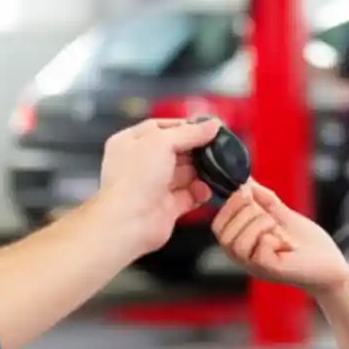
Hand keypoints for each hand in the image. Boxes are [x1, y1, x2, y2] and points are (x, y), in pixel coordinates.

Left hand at [94, 117, 218, 256]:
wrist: (129, 223)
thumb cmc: (134, 179)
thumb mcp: (162, 142)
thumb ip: (190, 132)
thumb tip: (212, 125)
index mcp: (130, 143)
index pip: (160, 128)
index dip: (184, 126)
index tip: (207, 126)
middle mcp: (140, 164)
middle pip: (175, 150)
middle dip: (196, 149)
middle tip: (219, 146)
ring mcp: (153, 186)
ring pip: (184, 173)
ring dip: (201, 171)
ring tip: (218, 168)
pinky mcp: (166, 207)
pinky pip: (189, 195)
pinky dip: (200, 192)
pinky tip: (207, 189)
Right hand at [211, 182, 348, 297]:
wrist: (331, 265)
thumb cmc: (307, 244)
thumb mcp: (281, 215)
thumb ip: (262, 199)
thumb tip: (245, 179)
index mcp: (243, 243)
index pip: (218, 225)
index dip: (231, 204)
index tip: (250, 192)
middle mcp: (245, 258)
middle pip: (223, 234)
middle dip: (246, 212)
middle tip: (270, 215)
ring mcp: (258, 266)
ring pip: (237, 244)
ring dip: (259, 225)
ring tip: (278, 228)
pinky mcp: (273, 271)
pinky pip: (259, 253)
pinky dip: (272, 239)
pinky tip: (286, 242)